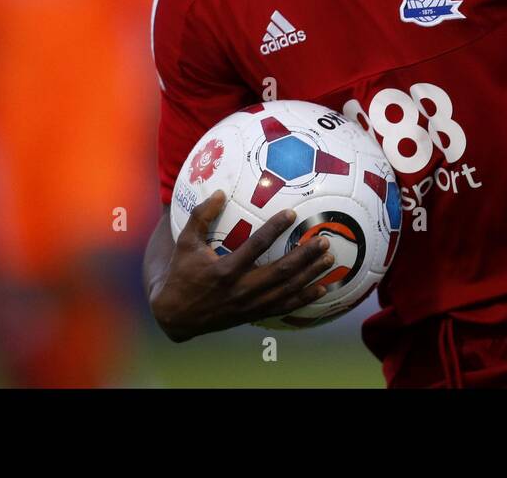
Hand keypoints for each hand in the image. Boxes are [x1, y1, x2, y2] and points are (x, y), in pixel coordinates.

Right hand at [150, 191, 333, 338]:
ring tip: (330, 260)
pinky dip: (305, 298)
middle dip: (304, 256)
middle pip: (280, 272)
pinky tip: (323, 289)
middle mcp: (241, 289)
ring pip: (287, 290)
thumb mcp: (185, 243)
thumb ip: (201, 216)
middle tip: (323, 240)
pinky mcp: (254, 315)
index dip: (275, 229)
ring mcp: (250, 305)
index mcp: (225, 270)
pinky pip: (284, 307)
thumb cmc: (182, 274)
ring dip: (311, 275)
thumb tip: (220, 191)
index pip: (255, 246)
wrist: (176, 315)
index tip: (292, 213)